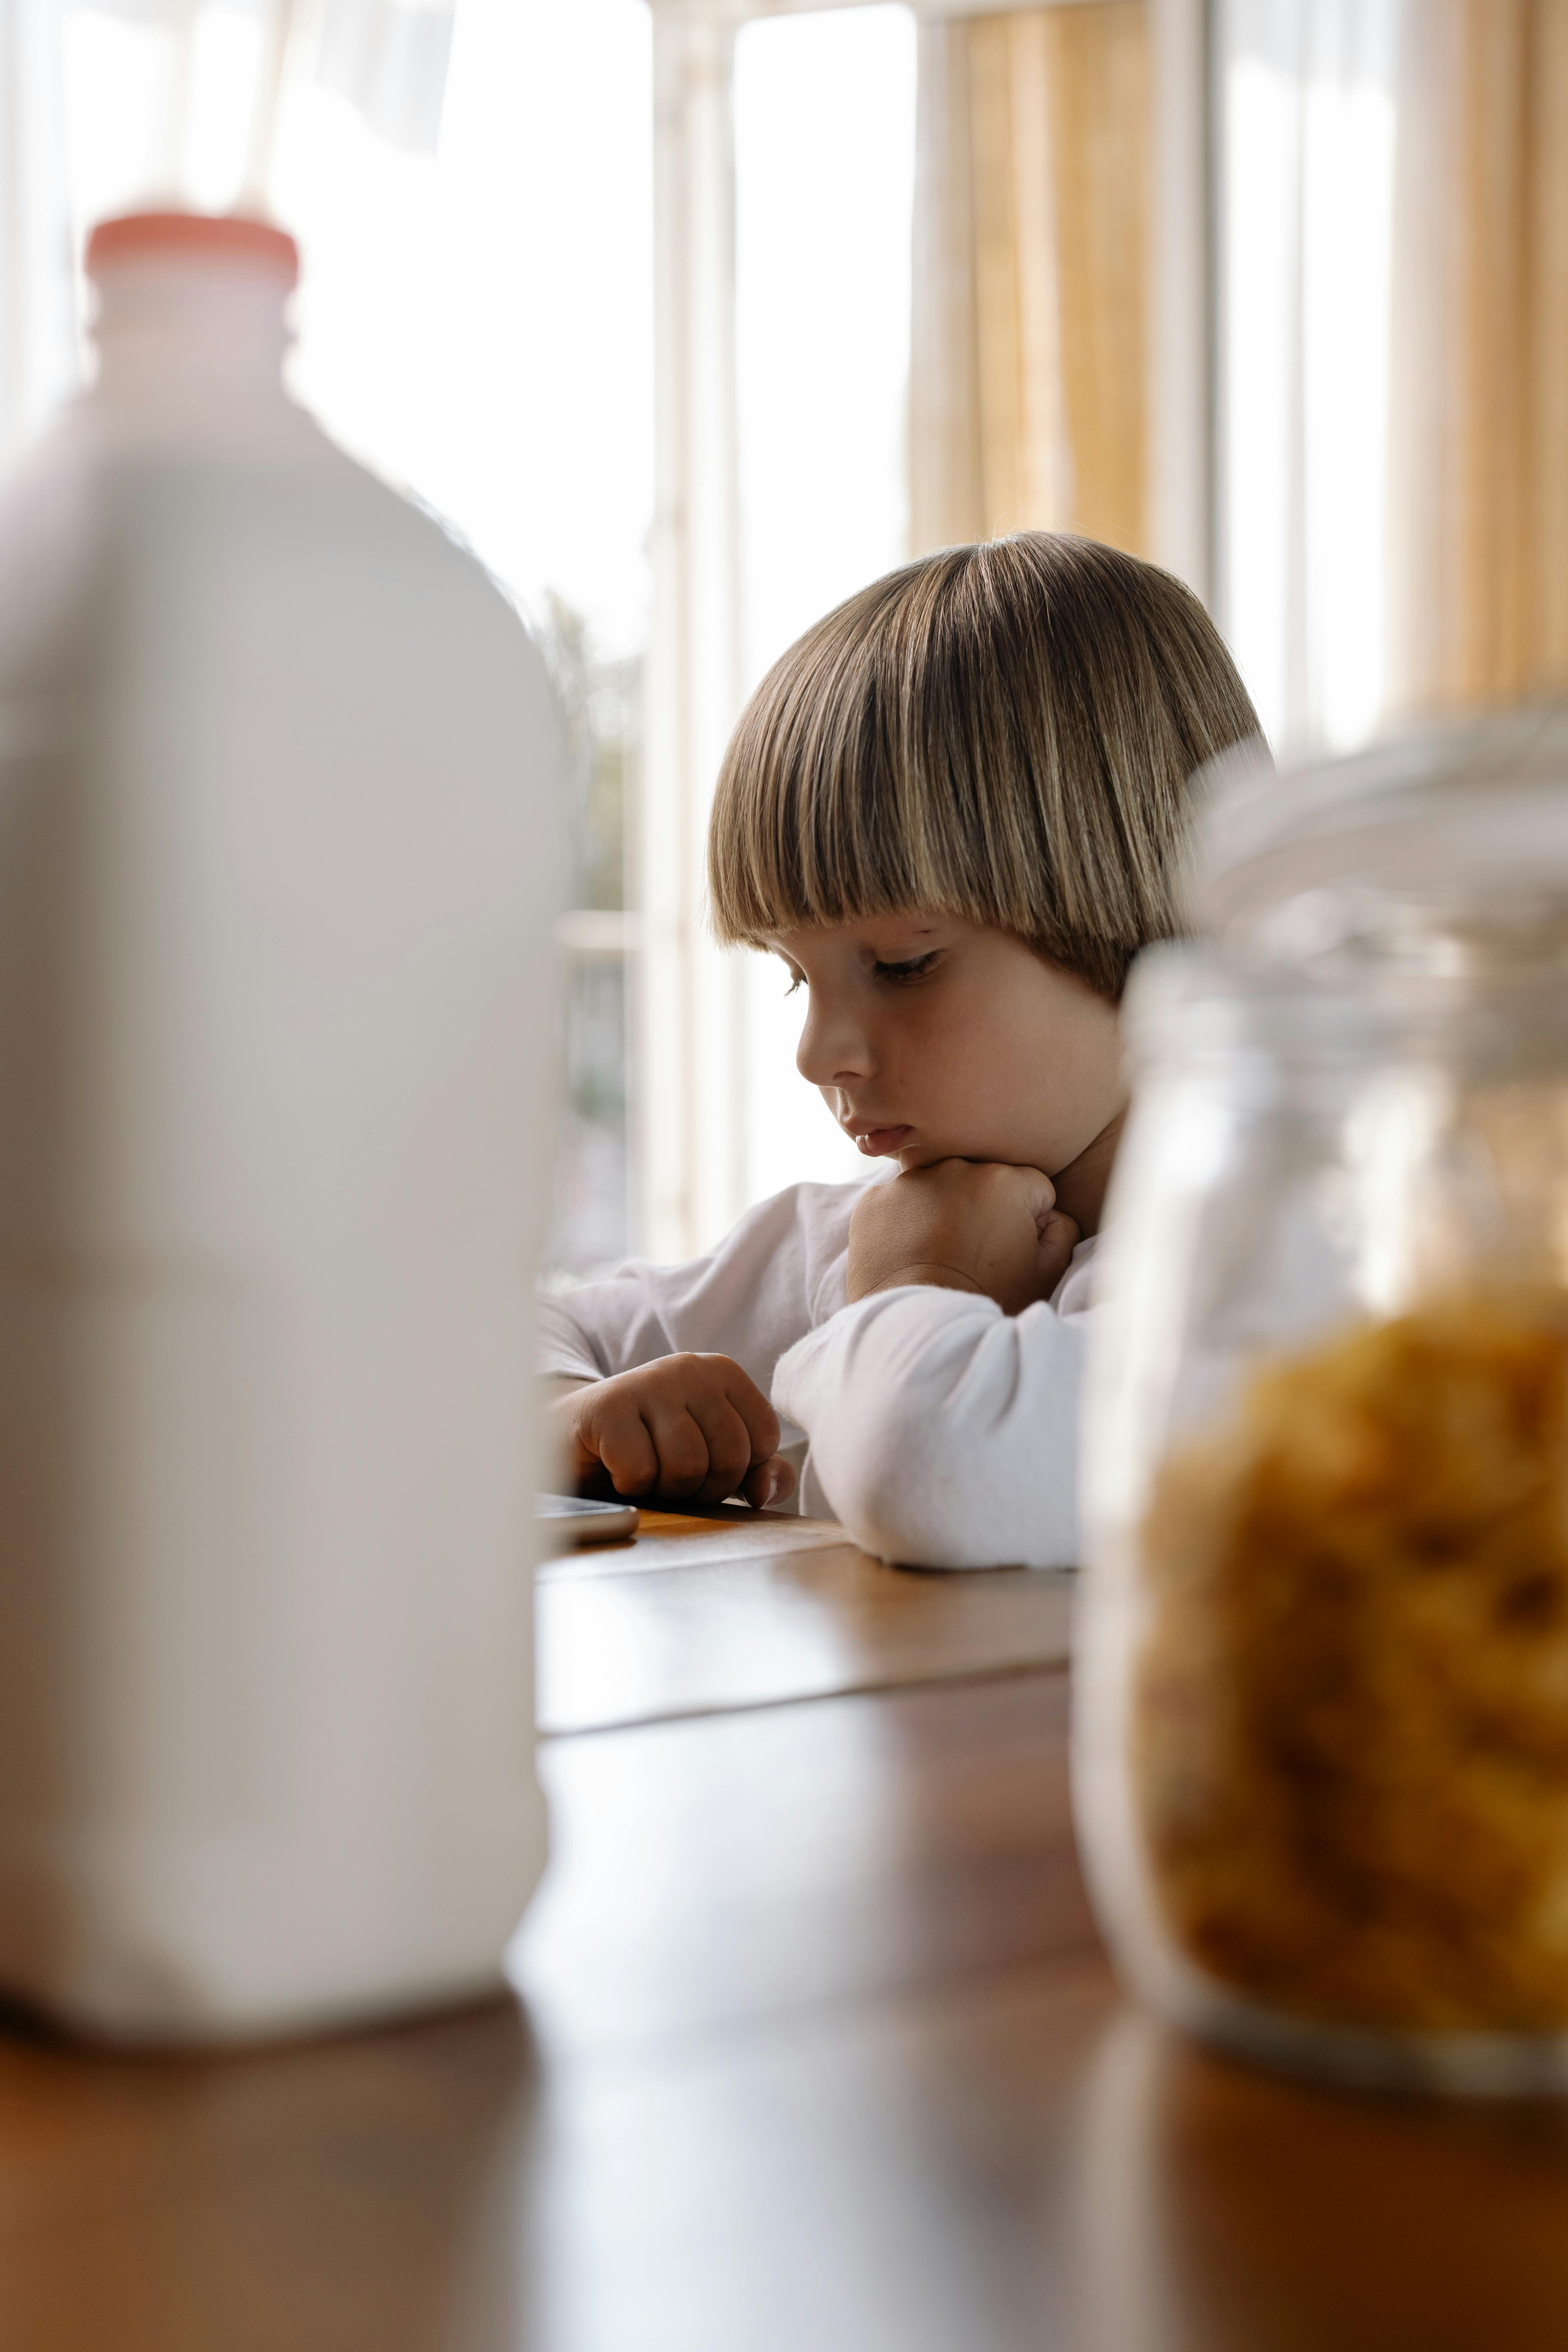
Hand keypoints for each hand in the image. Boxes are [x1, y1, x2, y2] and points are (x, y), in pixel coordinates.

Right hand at [547, 1355, 796, 1508]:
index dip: (737, 1472)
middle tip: (669, 1475)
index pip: (763, 1438)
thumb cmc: (649, 1451)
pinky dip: (630, 1486)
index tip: (703, 1465)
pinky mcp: (607, 1406)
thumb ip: (756, 1472)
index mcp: (723, 1373)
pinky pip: (641, 1472)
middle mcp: (690, 1367)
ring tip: (644, 1470)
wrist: (569, 1441)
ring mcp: (647, 1381)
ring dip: (665, 1488)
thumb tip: (764, 1490)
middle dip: (702, 1486)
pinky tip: (615, 1468)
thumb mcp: (712, 1461)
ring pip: (688, 1466)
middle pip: (731, 1456)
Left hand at [846, 1159, 1079, 1315]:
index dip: (1029, 1220)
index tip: (1012, 1248)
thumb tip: (1050, 1214)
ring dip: (944, 1210)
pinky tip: (910, 1254)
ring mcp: (911, 1181)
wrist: (918, 1329)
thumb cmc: (987, 1304)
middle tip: (975, 1254)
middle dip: (985, 1209)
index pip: (1032, 1187)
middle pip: (983, 1181)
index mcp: (1006, 1180)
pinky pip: (900, 1202)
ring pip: (940, 1187)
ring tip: (941, 1255)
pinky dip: (905, 1222)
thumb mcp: (1046, 1274)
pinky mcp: (874, 1201)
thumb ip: (1062, 1231)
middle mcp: (956, 1168)